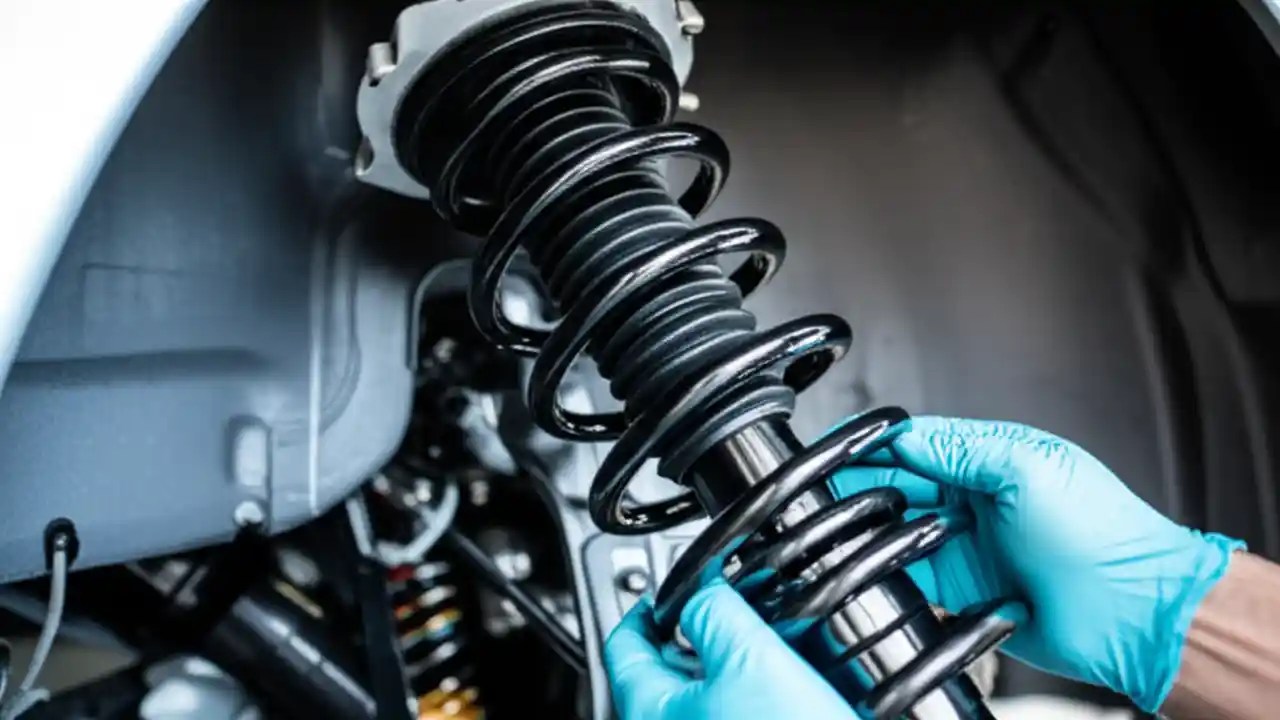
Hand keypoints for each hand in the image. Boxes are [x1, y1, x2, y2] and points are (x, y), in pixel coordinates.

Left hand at [604, 581, 855, 719]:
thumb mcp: (747, 658)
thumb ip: (712, 611)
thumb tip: (698, 588)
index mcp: (649, 712)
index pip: (624, 643)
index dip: (648, 603)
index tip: (669, 582)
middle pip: (663, 670)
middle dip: (694, 630)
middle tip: (724, 601)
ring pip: (704, 696)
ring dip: (729, 661)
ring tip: (762, 638)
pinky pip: (735, 716)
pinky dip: (753, 692)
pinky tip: (787, 685)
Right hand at [830, 416, 1242, 711]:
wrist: (1131, 613)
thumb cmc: (1101, 534)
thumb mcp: (1027, 466)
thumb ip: (959, 448)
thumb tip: (906, 435)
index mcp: (993, 458)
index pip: (919, 440)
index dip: (877, 441)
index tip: (839, 442)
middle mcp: (976, 499)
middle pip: (900, 483)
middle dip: (862, 482)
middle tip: (825, 486)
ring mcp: (967, 545)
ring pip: (898, 528)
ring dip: (871, 526)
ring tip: (843, 522)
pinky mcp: (962, 590)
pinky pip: (910, 575)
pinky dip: (886, 568)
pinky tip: (872, 560)